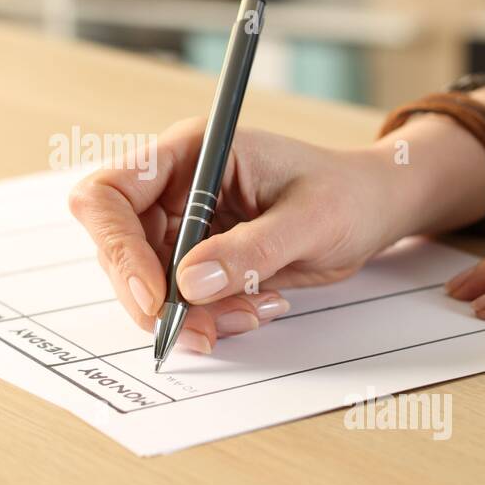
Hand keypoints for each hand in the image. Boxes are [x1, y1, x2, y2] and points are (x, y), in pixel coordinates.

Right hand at [67, 118, 403, 352]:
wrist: (374, 208)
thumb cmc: (349, 193)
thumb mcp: (310, 220)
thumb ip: (250, 251)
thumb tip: (188, 283)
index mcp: (191, 153)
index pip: (110, 194)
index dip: (117, 245)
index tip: (154, 296)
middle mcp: (174, 186)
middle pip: (118, 248)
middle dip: (154, 298)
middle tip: (201, 332)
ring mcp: (182, 222)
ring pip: (145, 283)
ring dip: (187, 314)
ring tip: (250, 314)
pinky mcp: (195, 256)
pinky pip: (178, 299)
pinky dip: (207, 318)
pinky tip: (253, 308)